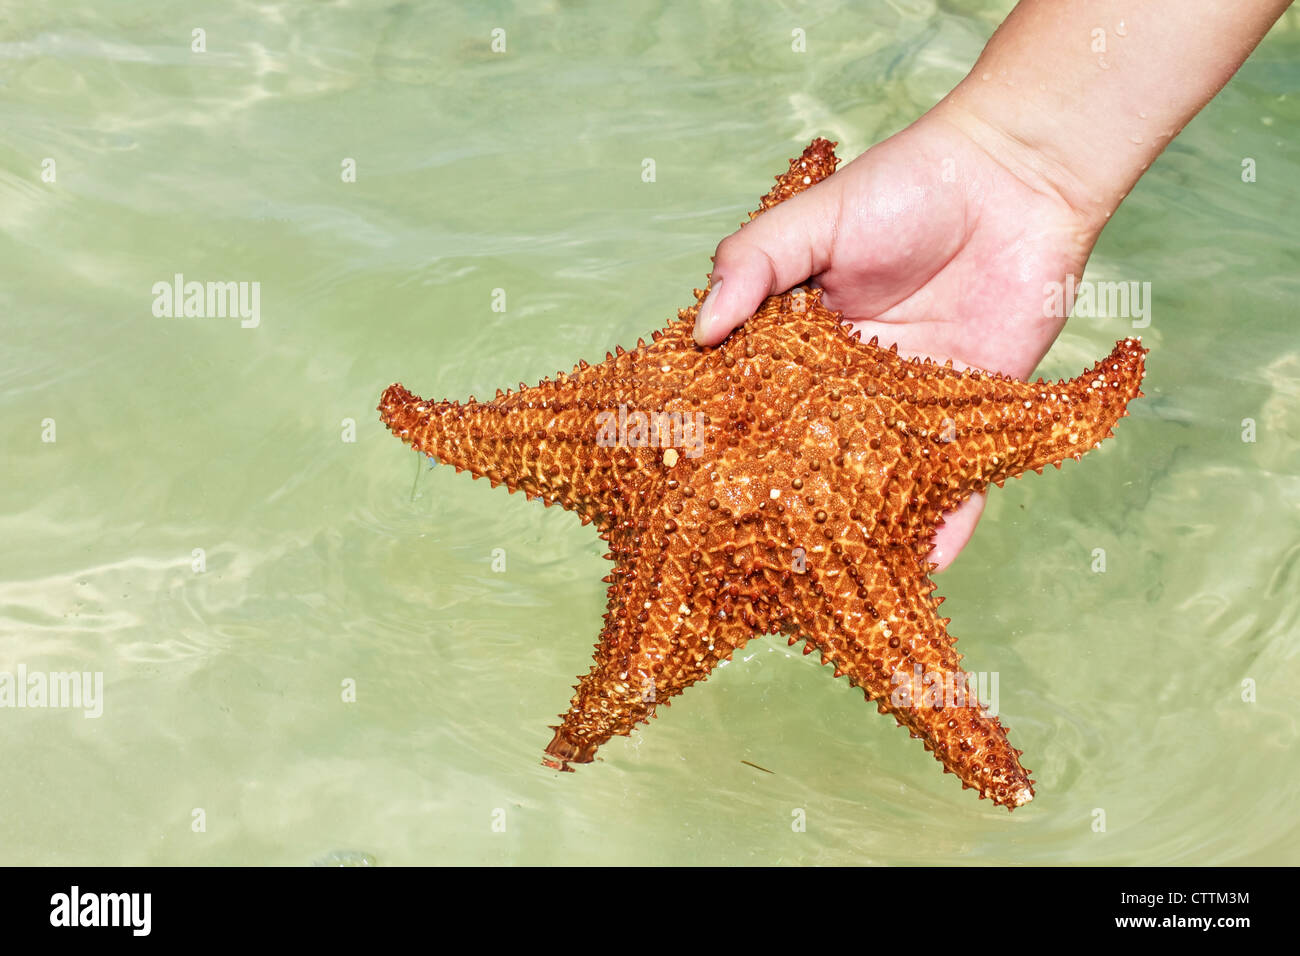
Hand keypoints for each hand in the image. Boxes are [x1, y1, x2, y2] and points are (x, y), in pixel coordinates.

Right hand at [693, 107, 1101, 569]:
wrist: (1016, 180)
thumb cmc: (906, 187)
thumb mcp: (813, 219)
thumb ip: (754, 264)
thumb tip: (699, 332)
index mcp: (797, 342)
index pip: (750, 402)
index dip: (723, 440)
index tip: (689, 486)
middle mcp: (844, 385)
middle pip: (808, 454)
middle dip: (784, 500)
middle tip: (749, 557)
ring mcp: (905, 408)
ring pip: (872, 480)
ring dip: (855, 527)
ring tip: (823, 583)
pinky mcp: (969, 418)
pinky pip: (956, 484)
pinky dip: (945, 528)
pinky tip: (922, 571)